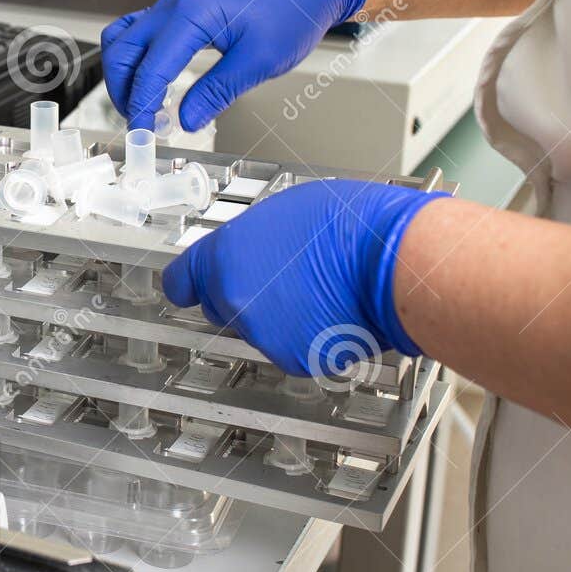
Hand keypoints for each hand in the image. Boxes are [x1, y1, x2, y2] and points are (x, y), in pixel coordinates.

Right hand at [102, 0, 369, 131]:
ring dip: (123, 74)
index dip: (142, 107)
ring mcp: (172, 4)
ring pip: (123, 40)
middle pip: (122, 52)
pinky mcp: (178, 8)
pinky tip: (149, 79)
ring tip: (141, 104)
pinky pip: (138, 31)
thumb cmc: (291, 10)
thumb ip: (217, 91)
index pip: (150, 69)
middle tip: (141, 123)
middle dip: (124, 92)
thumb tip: (186, 120)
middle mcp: (174, 5)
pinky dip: (134, 58)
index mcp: (192, 14)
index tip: (144, 134)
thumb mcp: (259, 60)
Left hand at [161, 178, 446, 376]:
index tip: (189, 288)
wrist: (390, 259)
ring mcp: (262, 333)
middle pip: (222, 307)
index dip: (189, 284)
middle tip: (285, 278)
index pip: (180, 281)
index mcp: (223, 256)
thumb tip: (251, 256)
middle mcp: (233, 298)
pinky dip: (310, 338)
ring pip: (260, 331)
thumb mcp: (282, 213)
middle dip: (245, 297)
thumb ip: (251, 243)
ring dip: (281, 318)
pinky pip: (294, 349)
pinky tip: (334, 312)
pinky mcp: (293, 358)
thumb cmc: (348, 225)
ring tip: (321, 290)